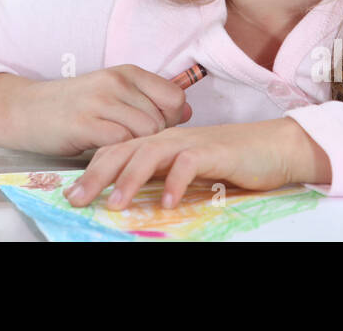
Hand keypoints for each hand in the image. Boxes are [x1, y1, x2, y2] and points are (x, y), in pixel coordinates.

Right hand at [0, 65, 193, 155]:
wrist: (23, 110)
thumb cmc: (70, 106)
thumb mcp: (110, 93)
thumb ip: (146, 101)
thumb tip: (187, 112)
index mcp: (126, 73)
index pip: (174, 97)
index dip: (173, 120)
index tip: (156, 131)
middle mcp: (116, 83)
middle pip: (162, 120)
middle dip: (154, 140)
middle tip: (134, 148)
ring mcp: (100, 102)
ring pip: (145, 133)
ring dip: (137, 150)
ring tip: (121, 153)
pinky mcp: (85, 124)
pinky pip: (121, 144)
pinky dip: (120, 156)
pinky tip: (108, 157)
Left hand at [63, 118, 329, 209]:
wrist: (272, 147)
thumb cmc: (228, 161)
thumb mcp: (185, 170)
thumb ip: (159, 177)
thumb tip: (130, 197)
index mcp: (157, 141)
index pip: (116, 151)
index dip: (90, 170)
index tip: (70, 194)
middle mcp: (167, 138)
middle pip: (123, 151)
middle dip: (96, 176)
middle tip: (76, 199)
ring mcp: (189, 143)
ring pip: (149, 155)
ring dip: (129, 180)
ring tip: (114, 204)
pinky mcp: (212, 151)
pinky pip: (187, 164)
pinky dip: (174, 183)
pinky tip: (165, 202)